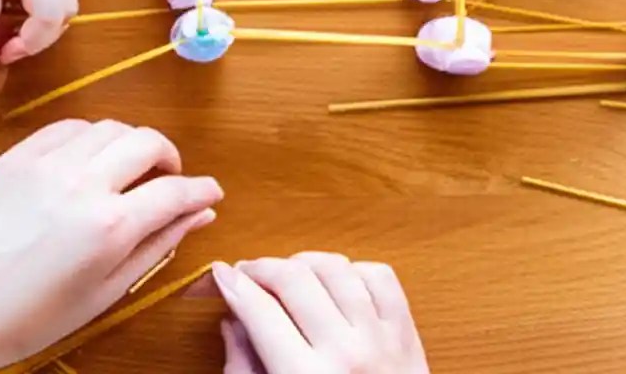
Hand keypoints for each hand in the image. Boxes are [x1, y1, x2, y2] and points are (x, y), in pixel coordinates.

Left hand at [0, 119, 223, 371]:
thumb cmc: (33, 314)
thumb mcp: (108, 289)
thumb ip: (158, 244)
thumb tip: (201, 214)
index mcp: (110, 226)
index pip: (175, 190)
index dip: (201, 189)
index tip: (211, 191)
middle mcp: (82, 184)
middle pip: (147, 142)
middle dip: (170, 156)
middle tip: (169, 177)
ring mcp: (46, 164)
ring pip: (109, 126)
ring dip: (129, 142)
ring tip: (127, 169)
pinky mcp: (17, 155)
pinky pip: (67, 127)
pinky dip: (89, 137)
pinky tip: (89, 160)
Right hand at [214, 254, 428, 373]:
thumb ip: (244, 369)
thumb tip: (231, 321)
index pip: (259, 310)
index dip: (232, 284)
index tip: (220, 273)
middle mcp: (346, 353)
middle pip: (294, 279)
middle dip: (261, 267)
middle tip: (247, 272)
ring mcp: (380, 339)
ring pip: (336, 268)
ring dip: (304, 262)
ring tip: (289, 274)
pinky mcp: (405, 334)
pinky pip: (379, 277)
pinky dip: (354, 270)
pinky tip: (336, 283)